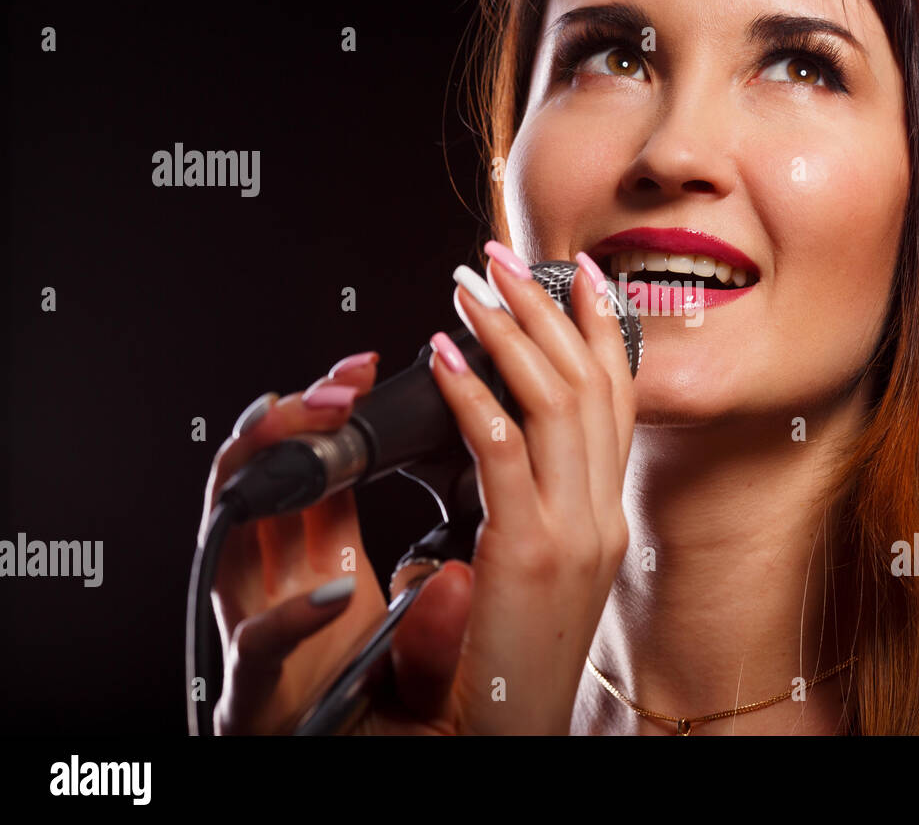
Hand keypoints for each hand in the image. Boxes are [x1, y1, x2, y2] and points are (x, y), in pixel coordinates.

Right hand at [201, 353, 473, 734]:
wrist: (372, 766)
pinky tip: (337, 589)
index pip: (311, 467)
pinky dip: (296, 614)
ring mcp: (260, 627)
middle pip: (260, 479)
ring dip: (266, 475)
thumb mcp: (417, 614)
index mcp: (320, 559)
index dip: (326, 412)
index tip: (361, 371)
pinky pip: (262, 642)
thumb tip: (466, 518)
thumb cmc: (385, 697)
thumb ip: (432, 565)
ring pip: (232, 536)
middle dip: (289, 420)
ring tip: (305, 434)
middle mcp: (280, 582)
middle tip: (335, 387)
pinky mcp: (259, 688)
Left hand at [425, 243, 636, 733]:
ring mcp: (575, 530)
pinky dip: (474, 393)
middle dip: (547, 308)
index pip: (615, 398)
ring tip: (472, 287)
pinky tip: (445, 355)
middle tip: (507, 256)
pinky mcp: (531, 550)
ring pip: (554, 402)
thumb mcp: (542, 566)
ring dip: (511, 333)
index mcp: (606, 514)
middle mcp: (602, 513)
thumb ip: (536, 501)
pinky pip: (502, 450)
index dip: (599, 328)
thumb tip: (504, 431)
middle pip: (589, 384)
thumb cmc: (513, 659)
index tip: (579, 273)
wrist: (512, 733)